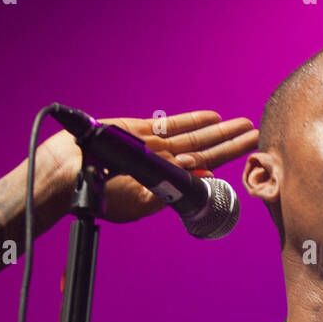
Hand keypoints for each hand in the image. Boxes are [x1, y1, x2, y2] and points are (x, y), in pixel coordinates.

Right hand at [38, 112, 258, 222]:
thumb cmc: (98, 196)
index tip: (246, 158)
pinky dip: (192, 121)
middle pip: (203, 151)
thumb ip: (169, 192)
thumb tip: (202, 179)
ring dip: (218, 132)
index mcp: (163, 183)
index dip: (223, 164)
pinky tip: (213, 118)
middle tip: (255, 134)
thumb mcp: (138, 203)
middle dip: (230, 144)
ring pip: (192, 137)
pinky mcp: (138, 131)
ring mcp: (151, 146)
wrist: (67, 178)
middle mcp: (161, 163)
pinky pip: (170, 125)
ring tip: (243, 124)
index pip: (201, 172)